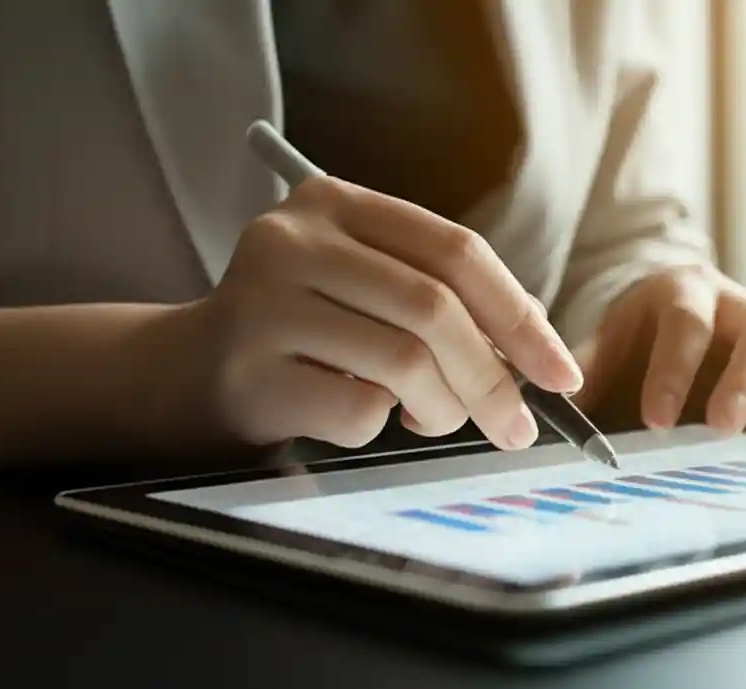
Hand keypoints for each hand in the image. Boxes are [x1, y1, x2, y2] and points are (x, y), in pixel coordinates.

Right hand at [175, 176, 581, 449]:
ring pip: (403, 359)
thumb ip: (444, 300)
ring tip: (433, 421)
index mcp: (336, 203)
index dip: (521, 316)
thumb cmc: (303, 332)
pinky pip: (357, 408)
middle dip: (493, 378)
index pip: (456, 251)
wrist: (183, 372)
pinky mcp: (248, 370)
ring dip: (442, 409)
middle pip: (434, 307)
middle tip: (516, 427)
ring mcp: (263, 302)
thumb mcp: (368, 289)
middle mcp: (294, 239)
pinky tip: (362, 417)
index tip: (562, 374)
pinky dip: (380, 426)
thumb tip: (539, 353)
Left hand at [572, 265, 745, 440]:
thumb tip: (539, 412)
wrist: (666, 338)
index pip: (688, 321)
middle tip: (719, 427)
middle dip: (744, 382)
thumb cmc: (633, 351)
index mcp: (684, 293)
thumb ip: (577, 378)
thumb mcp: (601, 356)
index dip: (674, 369)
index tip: (655, 419)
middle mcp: (740, 308)